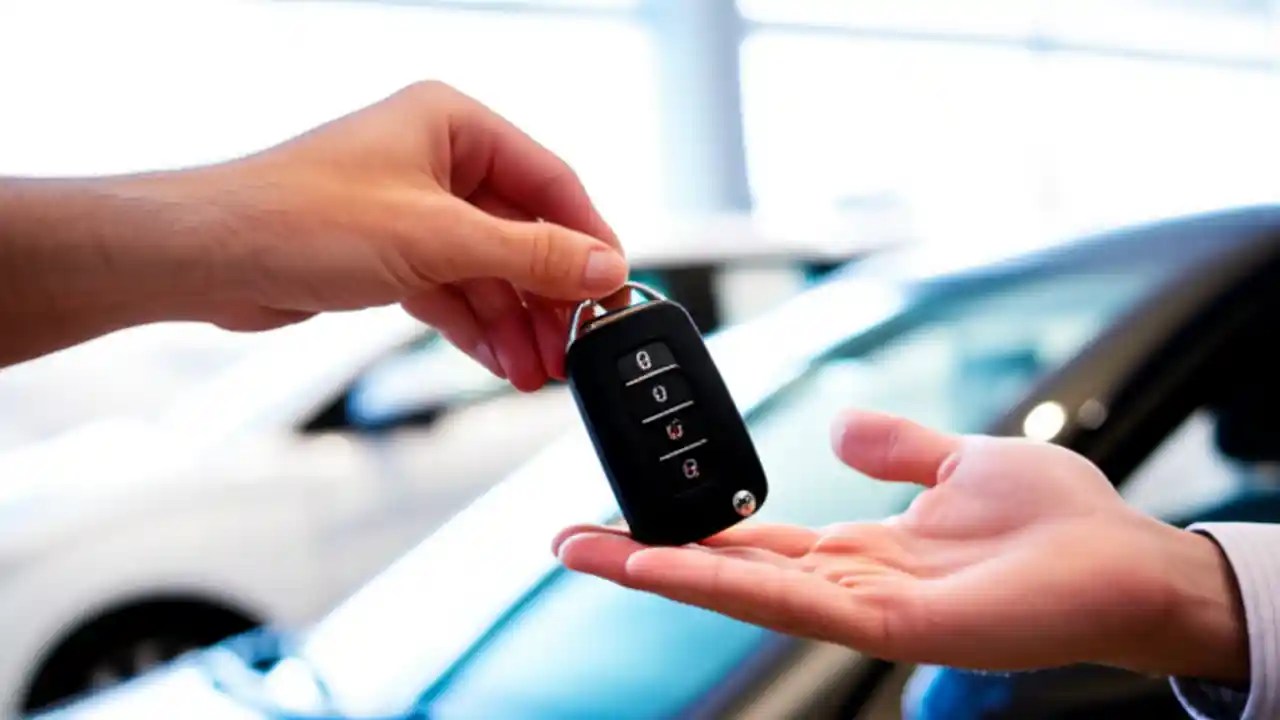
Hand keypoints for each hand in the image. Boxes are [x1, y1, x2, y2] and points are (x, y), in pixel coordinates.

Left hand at [0, 81, 626, 382]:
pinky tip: (499, 362)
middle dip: (548, 296)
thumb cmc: (298, 218)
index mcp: (452, 124)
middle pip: (523, 232)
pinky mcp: (391, 253)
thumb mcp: (437, 239)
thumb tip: (603, 267)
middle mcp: (436, 160)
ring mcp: (414, 209)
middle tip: (574, 346)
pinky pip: (454, 291)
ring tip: (536, 370)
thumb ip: (531, 255)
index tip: (616, 289)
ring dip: (515, 323)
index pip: (550, 181)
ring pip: (490, 270)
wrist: (208, 259)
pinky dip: (476, 328)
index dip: (589, 239)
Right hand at [554, 410, 1248, 683]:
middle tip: (569, 541)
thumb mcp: (959, 461)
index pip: (753, 541)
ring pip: (743, 590)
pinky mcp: (893, 623)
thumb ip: (895, 447)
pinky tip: (670, 568)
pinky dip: (724, 584)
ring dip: (663, 573)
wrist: (1130, 561)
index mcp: (861, 549)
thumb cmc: (1061, 522)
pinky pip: (794, 601)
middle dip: (647, 557)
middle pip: (728, 571)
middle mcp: (850, 584)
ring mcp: (866, 609)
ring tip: (591, 554)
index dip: (689, 529)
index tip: (627, 509)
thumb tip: (835, 426)